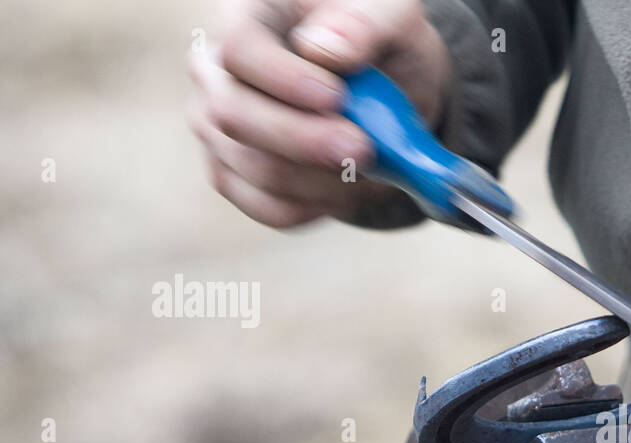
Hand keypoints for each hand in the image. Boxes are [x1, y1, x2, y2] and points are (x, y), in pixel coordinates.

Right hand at [188, 0, 452, 226]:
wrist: (387, 91)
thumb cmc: (380, 41)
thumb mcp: (388, 15)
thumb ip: (362, 23)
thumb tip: (326, 50)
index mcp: (246, 17)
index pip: (239, 50)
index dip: (284, 80)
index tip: (337, 98)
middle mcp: (216, 73)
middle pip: (235, 117)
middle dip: (305, 141)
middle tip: (364, 149)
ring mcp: (218, 130)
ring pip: (256, 170)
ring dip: (325, 180)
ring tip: (374, 168)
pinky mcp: (236, 176)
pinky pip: (270, 208)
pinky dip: (319, 207)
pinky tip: (353, 190)